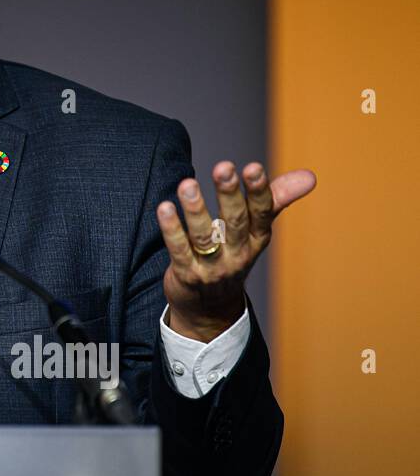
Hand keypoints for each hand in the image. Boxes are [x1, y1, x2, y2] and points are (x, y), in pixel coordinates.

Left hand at [155, 161, 315, 340]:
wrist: (210, 309)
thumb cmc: (233, 254)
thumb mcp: (257, 230)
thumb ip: (276, 198)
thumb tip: (310, 176)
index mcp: (257, 238)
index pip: (262, 213)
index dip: (259, 191)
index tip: (253, 167)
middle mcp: (238, 253)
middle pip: (235, 222)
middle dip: (229, 194)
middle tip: (224, 168)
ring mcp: (213, 267)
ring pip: (205, 237)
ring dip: (196, 210)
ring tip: (187, 184)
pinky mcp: (187, 275)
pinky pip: (179, 251)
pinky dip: (172, 230)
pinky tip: (164, 208)